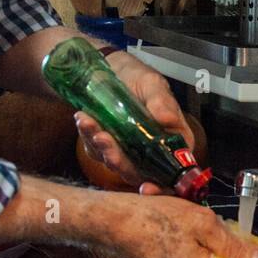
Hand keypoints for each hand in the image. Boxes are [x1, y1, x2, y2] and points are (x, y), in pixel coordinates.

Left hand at [76, 55, 198, 194]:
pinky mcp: (107, 147)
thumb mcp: (153, 84)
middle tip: (105, 141)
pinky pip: (97, 150)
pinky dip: (88, 136)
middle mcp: (152, 152)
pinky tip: (84, 118)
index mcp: (173, 141)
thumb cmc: (138, 77)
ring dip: (102, 147)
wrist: (111, 68)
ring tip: (90, 123)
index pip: (174, 171)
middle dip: (121, 162)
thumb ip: (161, 101)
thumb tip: (168, 119)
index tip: (147, 188)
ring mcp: (128, 152)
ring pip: (116, 163)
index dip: (163, 186)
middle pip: (141, 173)